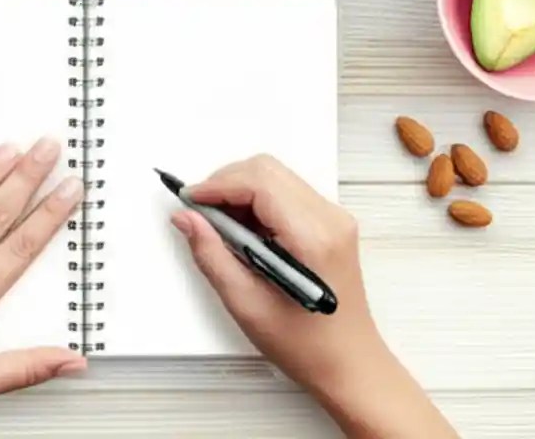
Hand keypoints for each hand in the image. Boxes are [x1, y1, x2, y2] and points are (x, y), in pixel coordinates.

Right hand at [169, 154, 376, 388]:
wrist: (349, 364)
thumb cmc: (307, 345)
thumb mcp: (246, 304)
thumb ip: (212, 255)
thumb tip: (186, 218)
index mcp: (312, 238)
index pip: (259, 182)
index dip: (217, 185)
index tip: (189, 201)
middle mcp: (330, 219)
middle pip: (267, 170)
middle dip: (226, 184)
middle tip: (200, 214)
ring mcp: (334, 219)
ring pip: (276, 177)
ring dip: (241, 193)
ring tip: (221, 230)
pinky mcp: (331, 224)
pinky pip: (287, 194)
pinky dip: (258, 203)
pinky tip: (245, 234)